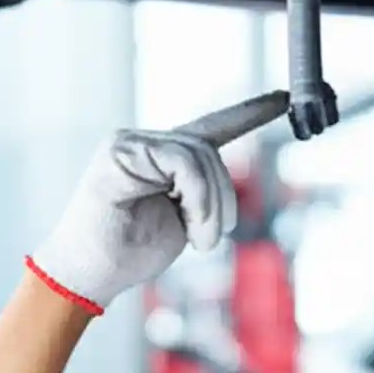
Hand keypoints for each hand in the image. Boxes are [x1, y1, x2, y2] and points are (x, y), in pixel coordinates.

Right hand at [27, 91, 288, 313]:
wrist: (89, 275)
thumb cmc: (131, 251)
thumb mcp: (183, 218)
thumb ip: (201, 190)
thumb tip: (220, 183)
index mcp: (165, 158)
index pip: (213, 126)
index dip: (250, 112)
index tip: (284, 97)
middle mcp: (147, 142)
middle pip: (209, 148)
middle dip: (223, 196)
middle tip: (211, 238)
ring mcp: (130, 142)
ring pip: (199, 154)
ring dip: (210, 204)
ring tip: (201, 239)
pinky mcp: (120, 149)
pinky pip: (182, 161)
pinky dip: (198, 196)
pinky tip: (190, 224)